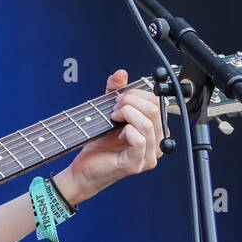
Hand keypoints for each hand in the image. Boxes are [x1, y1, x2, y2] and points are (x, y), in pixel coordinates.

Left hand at [60, 69, 164, 202]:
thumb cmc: (99, 144)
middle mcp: (157, 144)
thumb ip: (115, 92)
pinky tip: (117, 133)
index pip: (157, 102)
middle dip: (130, 102)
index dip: (137, 94)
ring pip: (148, 123)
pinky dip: (126, 130)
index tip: (118, 99)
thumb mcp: (107, 111)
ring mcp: (148, 156)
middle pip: (155, 110)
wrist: (84, 168)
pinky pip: (139, 139)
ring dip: (126, 113)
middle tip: (113, 108)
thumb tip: (121, 73)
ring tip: (112, 117)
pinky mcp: (136, 164)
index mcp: (155, 131)